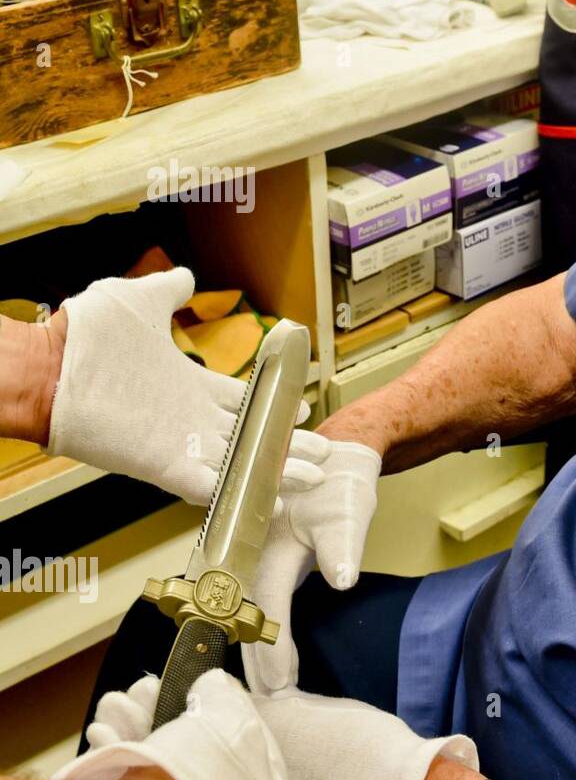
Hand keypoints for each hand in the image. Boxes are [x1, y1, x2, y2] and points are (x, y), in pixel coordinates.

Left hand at [46, 268, 328, 507]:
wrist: (49, 368)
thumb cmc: (85, 335)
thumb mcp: (137, 302)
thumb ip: (166, 292)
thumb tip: (186, 278)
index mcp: (188, 383)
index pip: (242, 399)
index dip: (273, 404)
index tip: (301, 407)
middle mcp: (190, 416)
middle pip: (252, 435)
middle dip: (289, 444)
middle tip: (322, 454)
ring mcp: (180, 442)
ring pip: (242, 462)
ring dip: (278, 471)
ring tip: (313, 479)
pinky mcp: (166, 466)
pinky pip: (212, 486)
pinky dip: (242, 494)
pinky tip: (273, 501)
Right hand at [241, 441, 382, 694]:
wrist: (336, 460)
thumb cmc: (342, 486)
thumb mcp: (349, 512)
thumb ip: (343, 548)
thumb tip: (343, 580)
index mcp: (266, 543)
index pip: (268, 605)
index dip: (273, 646)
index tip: (281, 684)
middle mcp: (250, 553)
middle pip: (247, 617)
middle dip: (256, 662)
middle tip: (269, 708)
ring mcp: (251, 559)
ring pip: (246, 614)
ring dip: (254, 652)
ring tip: (266, 695)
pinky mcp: (260, 564)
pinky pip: (255, 606)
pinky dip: (260, 635)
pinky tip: (272, 663)